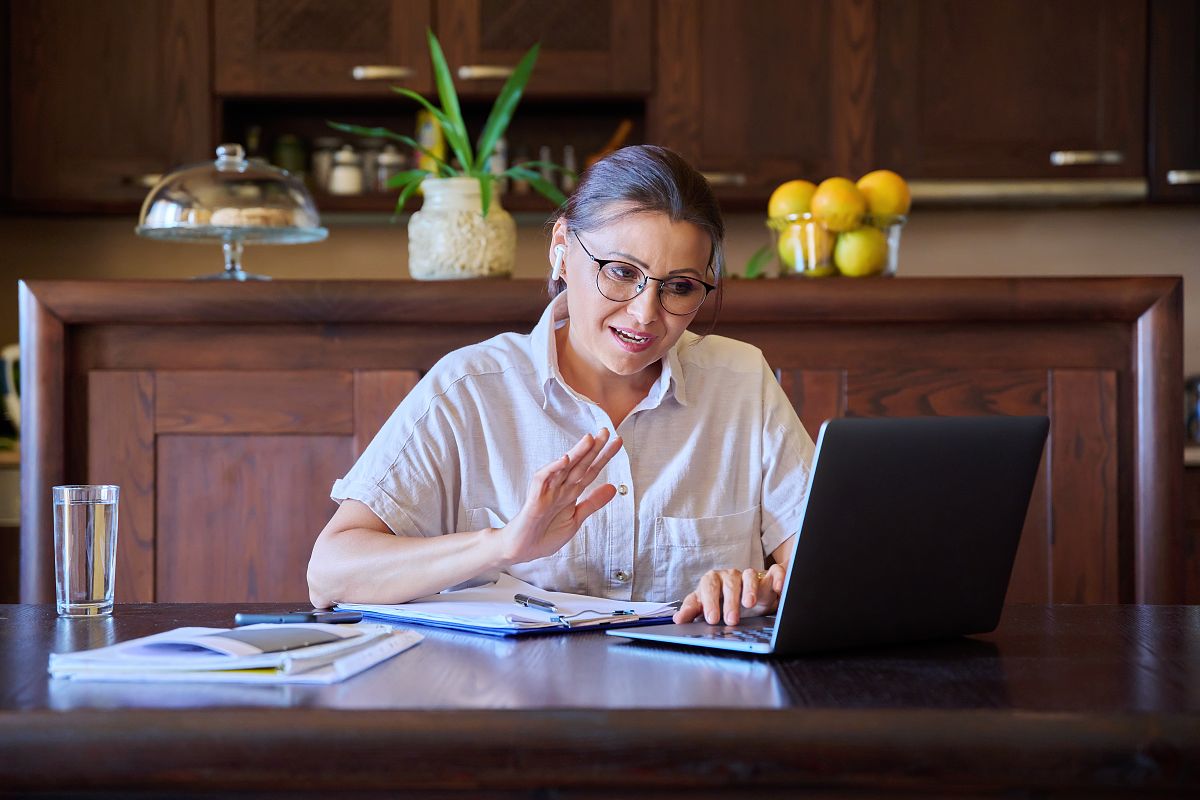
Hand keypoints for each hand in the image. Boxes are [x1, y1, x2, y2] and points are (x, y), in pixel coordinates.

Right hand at [493, 429, 623, 565]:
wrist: (522, 550)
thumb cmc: (545, 534)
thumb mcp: (575, 519)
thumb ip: (593, 503)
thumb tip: (614, 487)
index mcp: (571, 493)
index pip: (590, 471)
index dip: (604, 457)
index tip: (617, 442)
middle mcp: (560, 488)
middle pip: (579, 465)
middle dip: (593, 449)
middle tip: (606, 431)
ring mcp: (547, 492)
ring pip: (563, 468)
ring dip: (576, 453)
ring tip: (590, 439)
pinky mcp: (534, 499)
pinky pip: (543, 480)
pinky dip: (553, 469)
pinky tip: (564, 459)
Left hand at [673, 563, 785, 625]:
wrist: (746, 599)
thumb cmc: (721, 602)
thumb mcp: (706, 607)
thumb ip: (693, 611)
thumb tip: (678, 619)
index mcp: (713, 581)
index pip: (708, 585)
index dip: (710, 601)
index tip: (712, 619)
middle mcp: (731, 576)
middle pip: (729, 582)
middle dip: (730, 601)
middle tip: (730, 619)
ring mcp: (749, 575)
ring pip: (749, 576)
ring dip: (749, 589)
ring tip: (749, 604)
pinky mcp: (768, 578)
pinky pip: (774, 572)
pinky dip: (777, 577)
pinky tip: (777, 589)